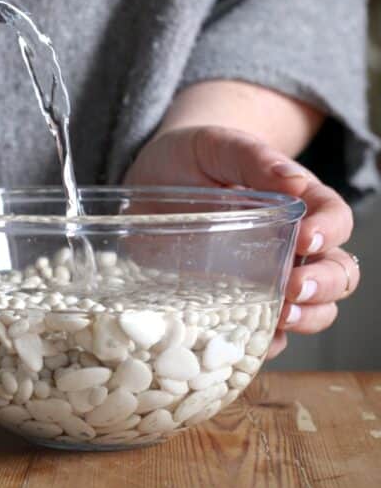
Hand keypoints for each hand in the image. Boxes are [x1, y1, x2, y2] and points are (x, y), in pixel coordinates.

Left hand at [124, 125, 359, 358]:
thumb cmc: (191, 157)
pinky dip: (263, 341)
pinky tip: (250, 341)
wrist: (151, 178)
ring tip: (282, 317)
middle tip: (294, 286)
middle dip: (325, 285)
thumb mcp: (217, 146)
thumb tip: (293, 182)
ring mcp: (266, 276)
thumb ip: (252, 157)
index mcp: (297, 202)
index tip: (306, 237)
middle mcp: (291, 244)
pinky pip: (261, 331)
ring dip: (307, 318)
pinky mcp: (234, 300)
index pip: (334, 218)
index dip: (330, 230)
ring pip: (312, 307)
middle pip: (337, 272)